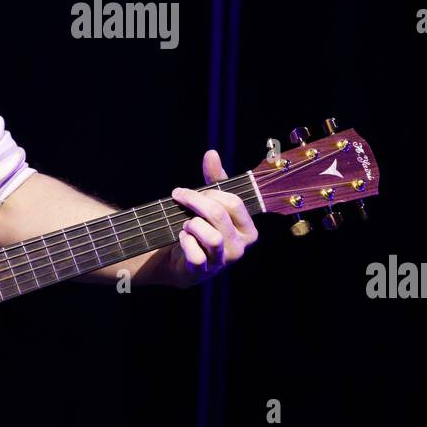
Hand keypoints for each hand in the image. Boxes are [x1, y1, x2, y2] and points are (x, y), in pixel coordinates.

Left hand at [156, 149, 257, 286]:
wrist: (182, 259)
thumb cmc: (202, 227)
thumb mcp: (211, 203)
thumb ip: (215, 179)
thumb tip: (212, 154)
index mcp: (248, 229)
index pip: (234, 203)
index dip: (209, 193)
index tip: (189, 192)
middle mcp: (240, 247)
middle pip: (219, 215)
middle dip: (194, 202)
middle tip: (179, 197)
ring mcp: (223, 262)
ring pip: (211, 236)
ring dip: (191, 225)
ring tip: (185, 225)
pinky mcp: (205, 273)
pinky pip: (196, 256)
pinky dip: (185, 244)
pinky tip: (182, 240)